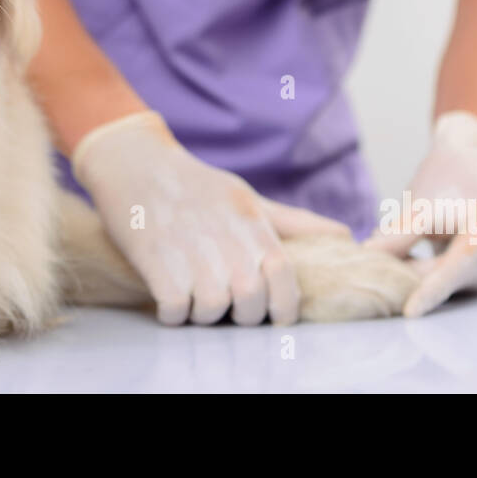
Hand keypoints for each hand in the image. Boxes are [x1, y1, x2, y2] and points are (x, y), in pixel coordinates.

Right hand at [71, 110, 351, 325]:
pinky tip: (167, 291)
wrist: (134, 163)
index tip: (272, 315)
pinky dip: (171, 312)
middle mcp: (227, 243)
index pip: (285, 281)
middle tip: (223, 299)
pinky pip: (175, 312)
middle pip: (249, 306)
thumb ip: (292, 222)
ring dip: (201, 312)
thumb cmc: (195, 184)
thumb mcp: (246, 197)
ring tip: (192, 290)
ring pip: (211, 313)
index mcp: (253, 226)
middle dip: (239, 314)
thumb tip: (343, 234)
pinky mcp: (158, 265)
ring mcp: (192, 255)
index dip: (282, 308)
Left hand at [367, 111, 476, 316]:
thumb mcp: (420, 202)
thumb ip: (399, 234)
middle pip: (455, 276)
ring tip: (400, 251)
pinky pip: (459, 279)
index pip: (457, 265)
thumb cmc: (443, 176)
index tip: (409, 312)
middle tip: (379, 268)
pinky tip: (419, 255)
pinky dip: (436, 272)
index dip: (431, 289)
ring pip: (455, 281)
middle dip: (416, 276)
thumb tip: (370, 259)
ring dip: (424, 273)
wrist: (469, 162)